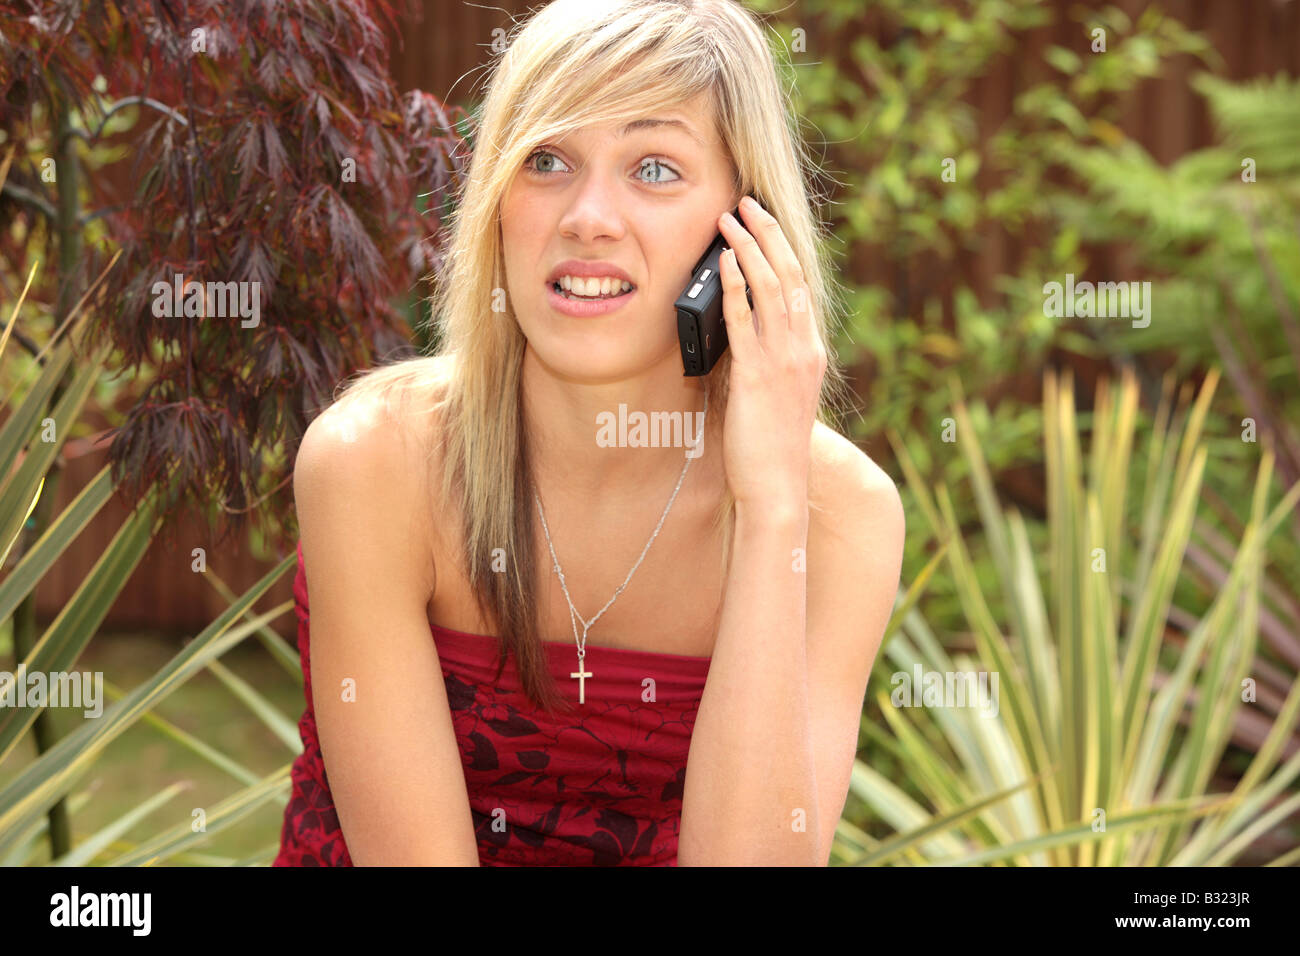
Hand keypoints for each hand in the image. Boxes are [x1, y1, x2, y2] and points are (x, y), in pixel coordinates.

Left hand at [716, 196, 826, 511]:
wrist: (776, 486)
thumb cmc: (771, 447)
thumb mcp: (775, 393)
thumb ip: (762, 359)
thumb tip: (733, 330)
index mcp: (810, 351)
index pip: (801, 285)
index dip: (782, 248)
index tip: (764, 221)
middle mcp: (803, 348)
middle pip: (790, 274)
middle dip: (768, 232)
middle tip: (747, 202)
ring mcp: (783, 359)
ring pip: (771, 287)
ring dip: (748, 247)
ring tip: (730, 217)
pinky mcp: (756, 373)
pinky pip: (745, 319)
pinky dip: (733, 285)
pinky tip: (721, 263)